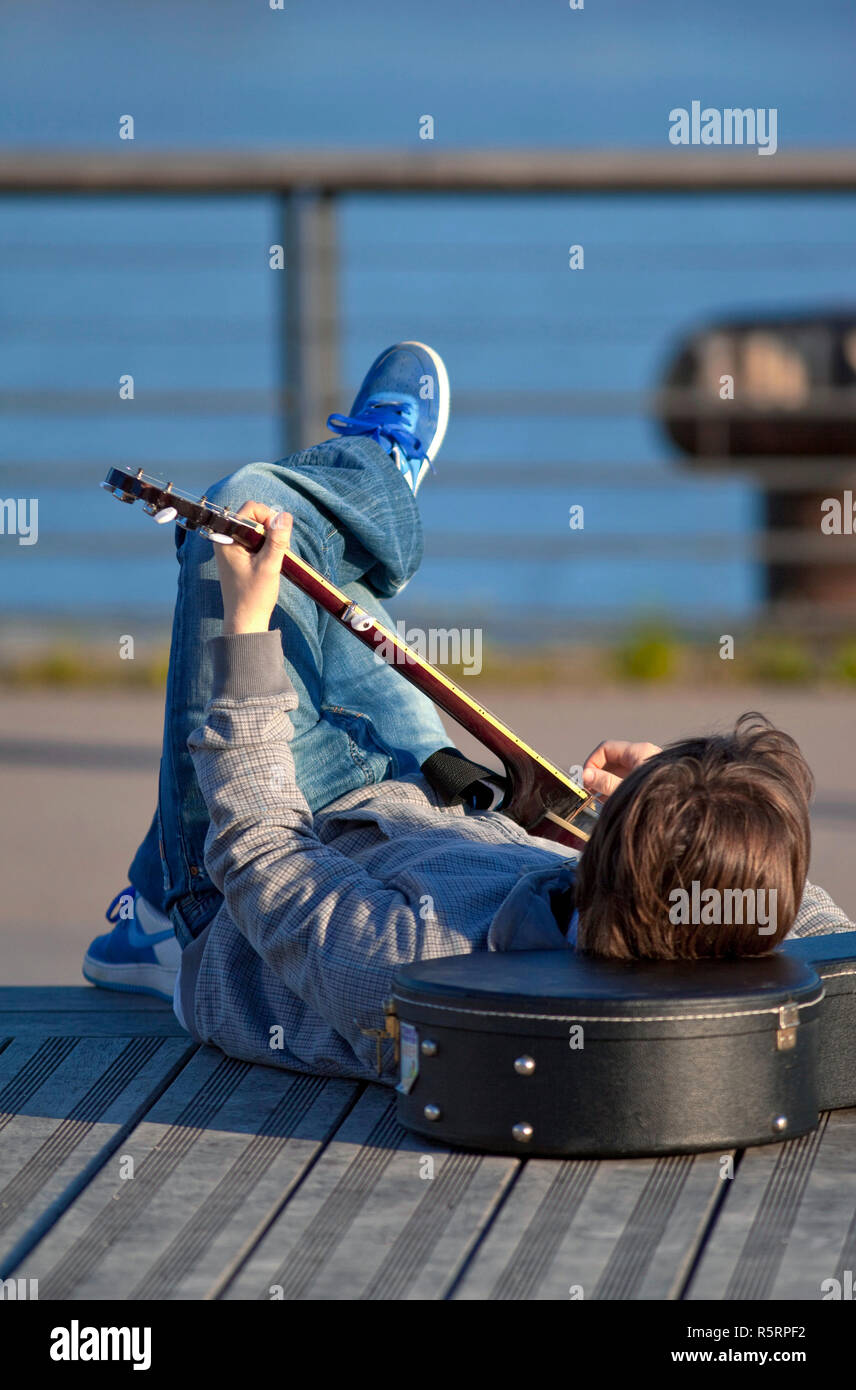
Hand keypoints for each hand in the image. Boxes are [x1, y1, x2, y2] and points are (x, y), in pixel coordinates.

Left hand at [214, 502, 293, 634]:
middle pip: (253, 517)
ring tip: (274, 558)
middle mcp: (226, 539)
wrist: (245, 620)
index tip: (278, 535)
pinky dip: (267, 546)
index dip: (268, 516)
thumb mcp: (269, 565)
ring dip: (270, 538)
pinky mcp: (239, 556)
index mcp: (226, 538)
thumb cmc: (254, 595)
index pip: (249, 509)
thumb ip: (277, 539)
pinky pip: (255, 540)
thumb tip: (285, 516)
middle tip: (278, 548)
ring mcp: (232, 548)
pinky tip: (270, 562)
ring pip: (256, 529)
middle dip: (270, 528)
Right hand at [582, 739, 661, 796]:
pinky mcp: (649, 782)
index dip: (592, 762)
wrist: (687, 810)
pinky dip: (617, 789)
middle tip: (590, 792)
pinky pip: (628, 781)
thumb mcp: (626, 790)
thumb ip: (605, 782)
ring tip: (599, 800)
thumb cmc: (659, 797)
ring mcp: (647, 770)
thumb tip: (586, 775)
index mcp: (639, 752)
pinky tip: (612, 802)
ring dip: (606, 784)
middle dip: (598, 774)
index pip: (606, 748)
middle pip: (612, 760)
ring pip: (620, 772)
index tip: (585, 779)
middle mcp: (644, 758)